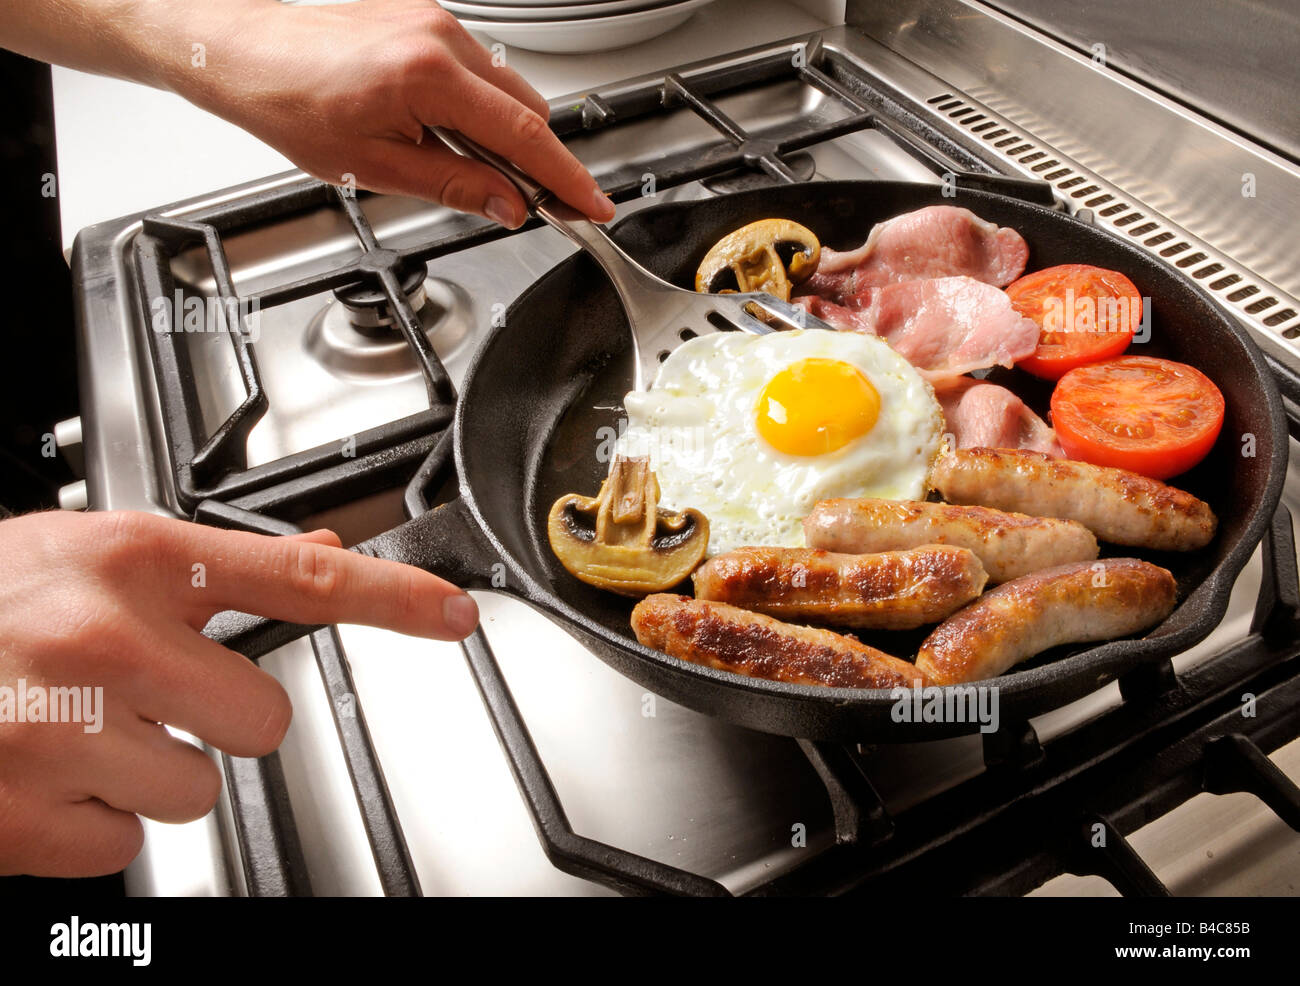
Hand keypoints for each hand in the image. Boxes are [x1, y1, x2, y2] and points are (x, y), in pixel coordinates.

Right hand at [0, 509, 478, 876]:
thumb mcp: (83, 554)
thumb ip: (204, 565)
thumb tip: (322, 557)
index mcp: (131, 560)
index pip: (298, 579)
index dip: (392, 600)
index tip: (455, 615)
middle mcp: (105, 638)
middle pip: (262, 720)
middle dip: (212, 722)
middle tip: (139, 698)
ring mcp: (63, 731)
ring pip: (194, 792)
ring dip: (143, 776)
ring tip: (71, 730)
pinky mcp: (26, 817)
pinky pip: (122, 847)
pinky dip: (85, 826)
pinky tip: (36, 776)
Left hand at [175, 0, 615, 227]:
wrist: (242, 52)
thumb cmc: (290, 102)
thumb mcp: (375, 167)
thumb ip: (455, 186)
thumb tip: (509, 205)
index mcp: (430, 75)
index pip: (526, 136)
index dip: (568, 178)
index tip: (593, 204)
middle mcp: (440, 36)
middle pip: (527, 109)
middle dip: (535, 159)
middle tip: (529, 203)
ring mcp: (434, 20)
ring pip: (505, 87)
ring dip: (502, 132)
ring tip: (464, 164)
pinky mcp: (424, 16)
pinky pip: (477, 67)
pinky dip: (477, 104)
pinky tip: (445, 129)